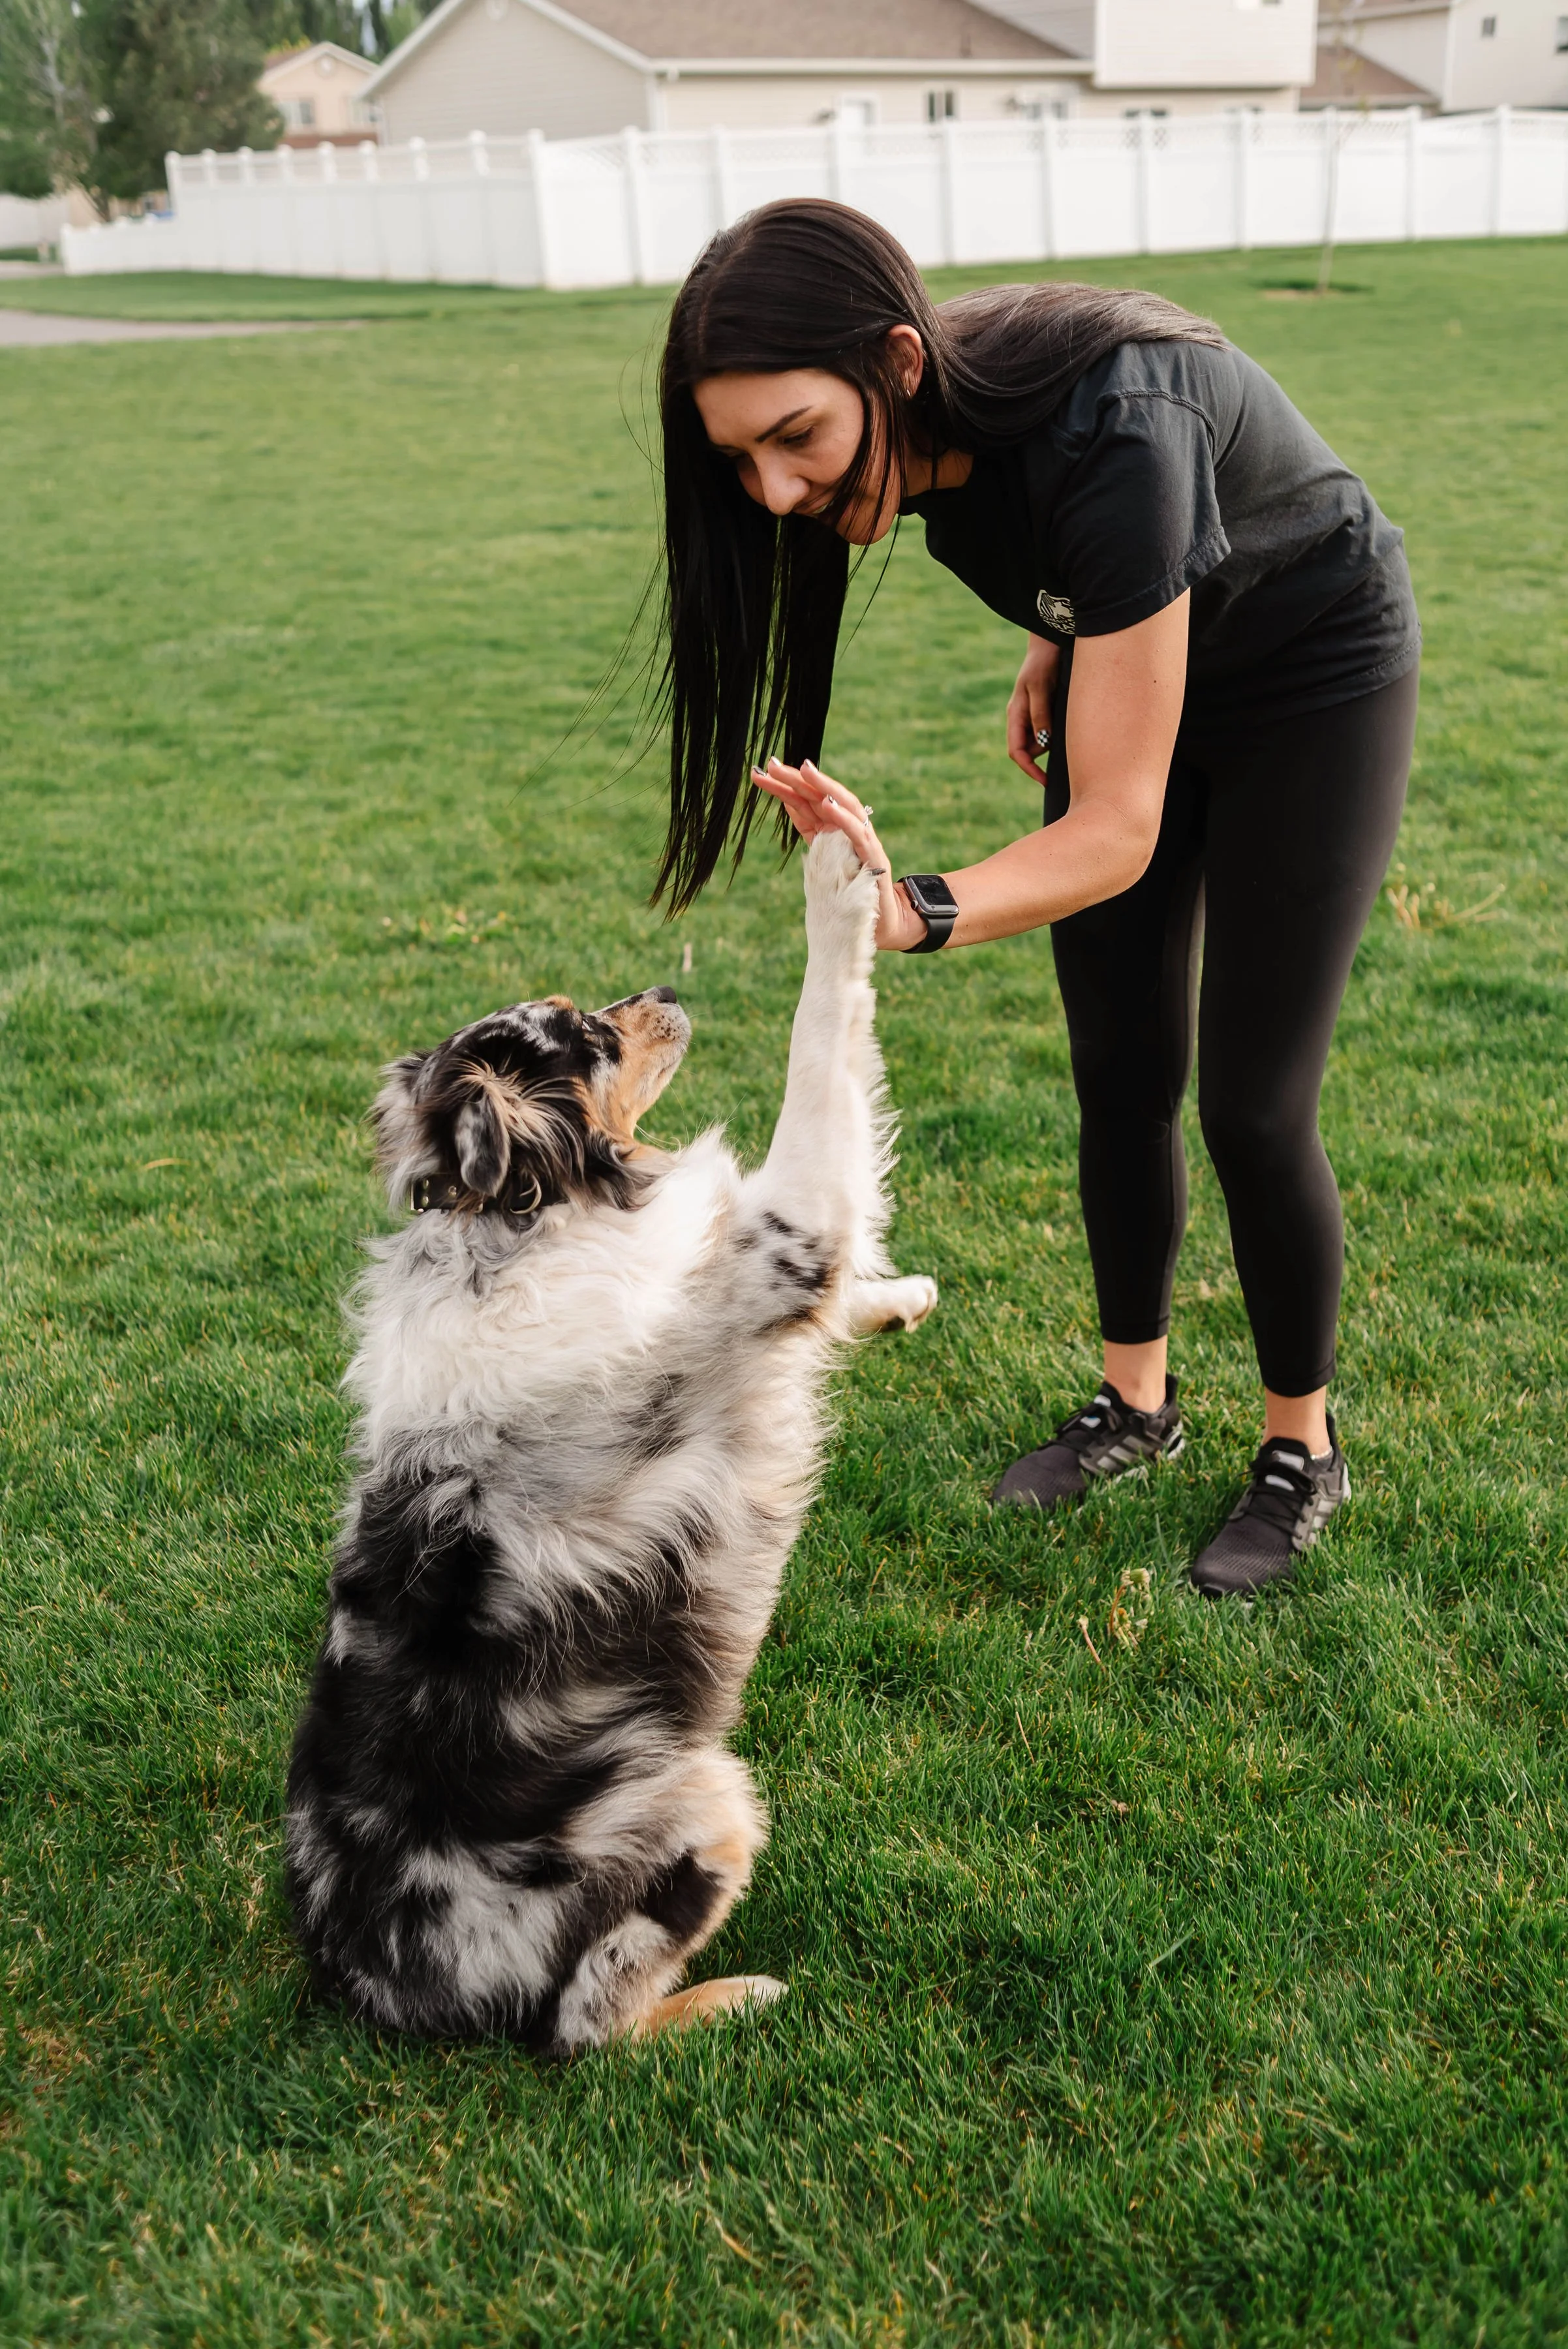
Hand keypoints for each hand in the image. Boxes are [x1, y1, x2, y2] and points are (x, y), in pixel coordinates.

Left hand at [751, 757, 925, 952]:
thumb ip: (809, 828)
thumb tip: (788, 802)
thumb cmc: (849, 890)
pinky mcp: (873, 855)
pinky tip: (827, 803)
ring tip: (804, 769)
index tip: (760, 773)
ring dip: (823, 786)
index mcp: (832, 827)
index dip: (784, 786)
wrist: (877, 921)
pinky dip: (842, 816)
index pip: (805, 801)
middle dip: (797, 779)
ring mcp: (862, 839)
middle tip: (773, 764)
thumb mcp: (822, 854)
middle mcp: (848, 827)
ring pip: (843, 804)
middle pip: (821, 796)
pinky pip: (856, 832)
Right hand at [1007, 633, 1061, 782]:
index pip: (1017, 751)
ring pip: (1041, 741)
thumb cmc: (1043, 661)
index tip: (1044, 781)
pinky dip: (1057, 732)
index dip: (1029, 769)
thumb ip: (1040, 715)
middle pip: (1030, 750)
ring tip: (1069, 724)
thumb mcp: (1040, 687)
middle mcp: (1021, 718)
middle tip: (1066, 746)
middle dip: (1043, 756)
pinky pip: (1048, 730)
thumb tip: (1043, 743)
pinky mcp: (1044, 710)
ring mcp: (1031, 715)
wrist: (1049, 642)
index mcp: (1015, 714)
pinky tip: (1069, 723)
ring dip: (1053, 741)